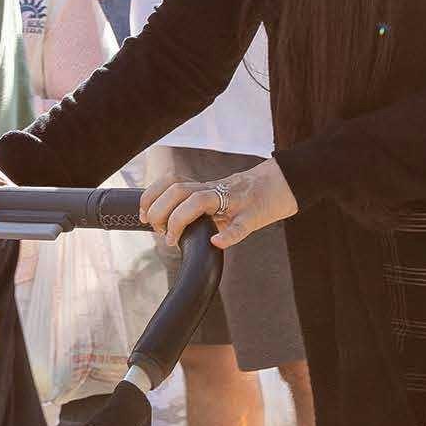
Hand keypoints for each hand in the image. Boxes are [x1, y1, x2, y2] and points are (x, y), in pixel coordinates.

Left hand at [141, 156, 295, 251]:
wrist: (282, 185)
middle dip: (159, 210)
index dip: (151, 196)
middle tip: (158, 230)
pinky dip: (227, 236)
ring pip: (201, 200)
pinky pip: (240, 226)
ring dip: (179, 219)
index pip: (171, 183)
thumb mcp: (217, 197)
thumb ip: (195, 206)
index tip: (143, 215)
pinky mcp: (253, 215)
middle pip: (179, 190)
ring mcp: (234, 201)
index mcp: (206, 187)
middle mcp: (216, 190)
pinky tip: (216, 243)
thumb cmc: (246, 196)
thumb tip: (167, 224)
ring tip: (174, 239)